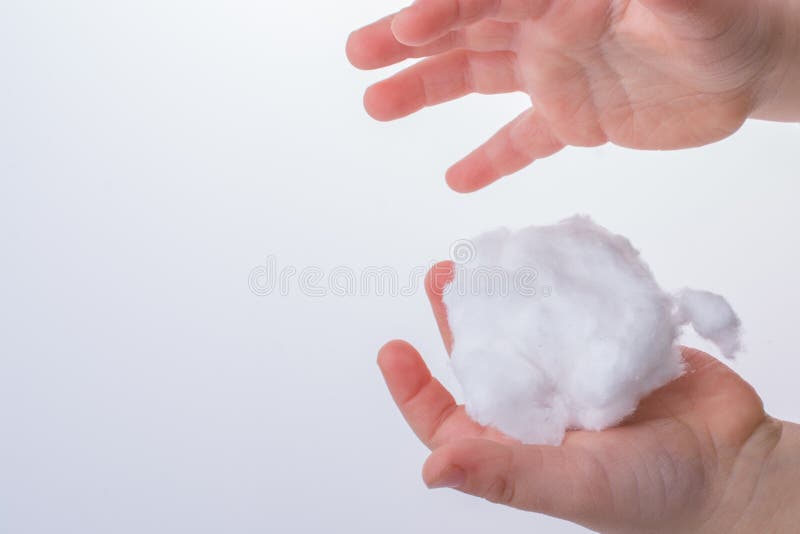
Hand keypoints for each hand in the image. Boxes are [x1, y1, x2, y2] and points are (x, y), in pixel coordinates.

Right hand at [347, 0, 799, 191]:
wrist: (744, 68)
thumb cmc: (721, 20)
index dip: (448, 11)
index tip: (408, 29)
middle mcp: (547, 28)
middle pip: (466, 32)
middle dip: (411, 43)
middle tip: (361, 56)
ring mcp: (554, 74)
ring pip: (477, 80)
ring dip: (427, 91)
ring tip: (377, 105)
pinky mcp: (572, 118)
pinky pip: (523, 140)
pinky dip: (492, 159)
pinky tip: (458, 181)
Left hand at [377, 261, 799, 532]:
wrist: (736, 466)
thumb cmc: (655, 495)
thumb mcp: (572, 485)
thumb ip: (504, 472)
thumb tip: (433, 467)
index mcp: (517, 441)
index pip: (448, 417)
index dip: (414, 387)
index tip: (392, 349)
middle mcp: (540, 403)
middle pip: (485, 354)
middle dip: (460, 314)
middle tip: (444, 272)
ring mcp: (576, 368)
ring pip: (528, 323)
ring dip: (507, 290)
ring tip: (489, 256)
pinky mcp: (613, 341)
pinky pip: (581, 305)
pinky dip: (566, 281)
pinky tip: (549, 257)